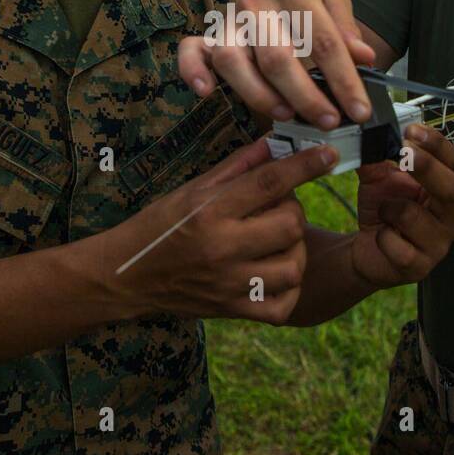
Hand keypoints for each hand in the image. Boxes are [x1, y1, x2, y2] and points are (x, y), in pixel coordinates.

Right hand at [113, 137, 336, 324]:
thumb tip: (276, 142)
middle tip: (276, 207)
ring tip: (276, 240)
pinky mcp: (233, 311)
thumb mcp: (193, 188)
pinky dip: (288, 287)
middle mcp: (220, 249)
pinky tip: (273, 271)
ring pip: (293, 266)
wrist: (126, 276)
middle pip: (290, 224)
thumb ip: (238, 166)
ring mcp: (228, 285)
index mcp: (209, 212)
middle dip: (292, 210)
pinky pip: (283, 304)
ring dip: (293, 248)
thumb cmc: (159, 225)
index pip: (268, 182)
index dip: (304, 166)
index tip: (327, 155)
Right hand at [179, 0, 377, 127]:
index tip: (359, 111)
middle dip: (305, 96)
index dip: (343, 80)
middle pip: (277, 56)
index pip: (322, 40)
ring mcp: (229, 18)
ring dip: (258, 94)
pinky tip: (206, 92)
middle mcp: (257, 1)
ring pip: (233, 60)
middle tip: (328, 121)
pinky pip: (190, 50)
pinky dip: (193, 71)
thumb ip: (345, 28)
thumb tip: (364, 59)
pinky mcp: (210, 31)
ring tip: (286, 114)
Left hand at [350, 123, 453, 288]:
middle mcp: (453, 216)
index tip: (412, 130)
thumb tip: (371, 134)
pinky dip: (381, 236)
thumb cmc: (385, 209)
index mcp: (449, 189)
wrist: (369, 249)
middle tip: (404, 150)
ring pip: (414, 216)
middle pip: (452, 189)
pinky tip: (381, 235)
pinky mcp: (420, 268)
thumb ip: (378, 156)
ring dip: (389, 207)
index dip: (436, 145)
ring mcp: (439, 245)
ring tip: (383, 210)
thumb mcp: (380, 178)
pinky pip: (397, 246)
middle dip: (427, 167)